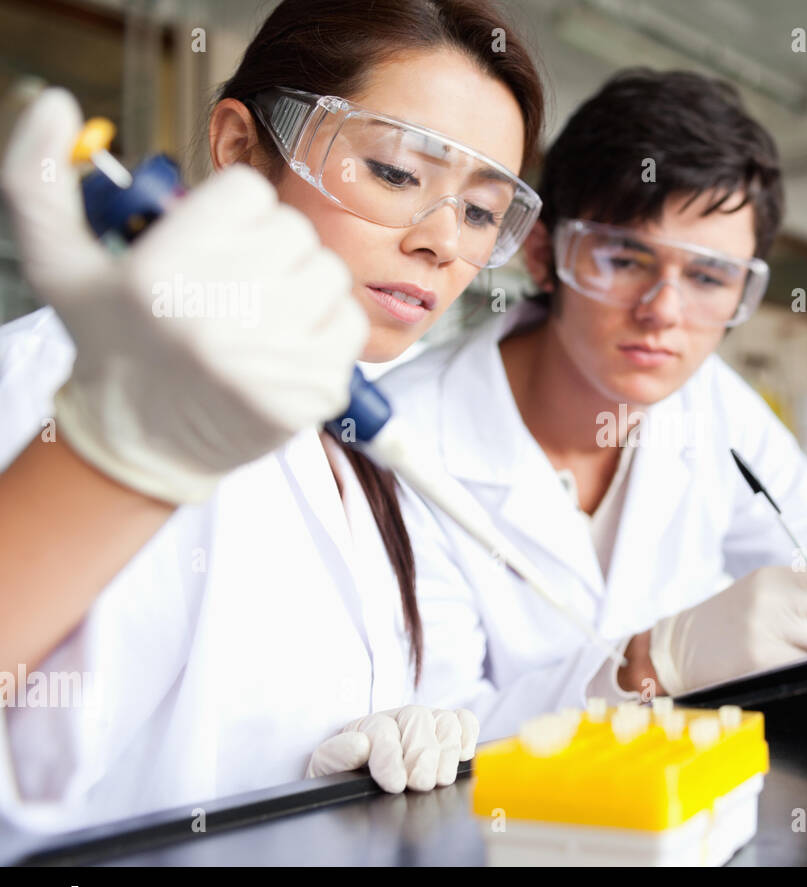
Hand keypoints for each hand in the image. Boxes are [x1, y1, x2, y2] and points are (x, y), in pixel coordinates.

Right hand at [0, 88, 366, 503]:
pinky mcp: (313, 391)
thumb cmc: (111, 344)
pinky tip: (282, 350)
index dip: (232, 214)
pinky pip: (349, 324)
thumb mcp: (59, 264)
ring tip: (257, 317)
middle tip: (233, 285)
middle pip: (294, 231)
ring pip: (328, 273)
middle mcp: (220, 315)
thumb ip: (39, 179)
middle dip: (268, 250)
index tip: (211, 245)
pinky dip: (325, 331)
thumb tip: (51, 103)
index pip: (249, 192)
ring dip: (301, 288)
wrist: (145, 444)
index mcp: (163, 274)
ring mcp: (273, 358)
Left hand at [307, 706, 479, 792]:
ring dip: (446, 749)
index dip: (390, 758)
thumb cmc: (345, 778)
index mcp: (364, 727)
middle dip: (421, 755)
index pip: (381, 731)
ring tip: (441, 779)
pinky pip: (464, 720)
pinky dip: (468, 734)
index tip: (396, 784)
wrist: (356, 781)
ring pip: (444, 719)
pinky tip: (461, 756)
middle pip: (417, 719)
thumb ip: (338, 756)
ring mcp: (425, 722)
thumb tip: (360, 745)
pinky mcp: (446, 730)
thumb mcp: (329, 770)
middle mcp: (397, 719)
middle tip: (421, 784)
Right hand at [648, 566, 806, 694]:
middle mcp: (771, 598)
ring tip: (796, 652)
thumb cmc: (725, 624)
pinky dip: (802, 667)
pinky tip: (783, 664)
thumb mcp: (758, 593)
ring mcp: (765, 627)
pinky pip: (804, 664)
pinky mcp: (760, 657)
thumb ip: (797, 594)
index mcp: (773, 578)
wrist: (679, 648)